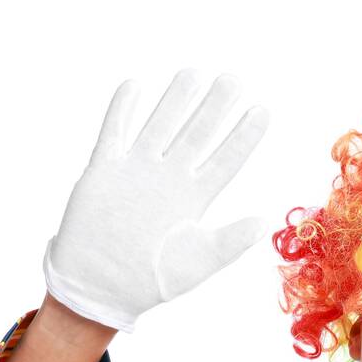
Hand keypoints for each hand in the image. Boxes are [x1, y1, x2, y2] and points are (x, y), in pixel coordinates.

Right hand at [42, 69, 269, 331]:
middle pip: (196, 134)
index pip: (225, 160)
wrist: (98, 288)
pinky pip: (114, 133)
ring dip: (176, 100)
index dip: (243, 137)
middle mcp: (168, 180)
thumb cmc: (150, 282)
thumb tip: (263, 224)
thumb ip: (229, 243)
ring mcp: (136, 172)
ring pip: (160, 125)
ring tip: (193, 73)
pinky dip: (122, 111)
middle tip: (233, 79)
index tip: (262, 111)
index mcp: (193, 199)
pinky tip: (134, 86)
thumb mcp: (196, 264)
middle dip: (215, 107)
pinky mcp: (104, 171)